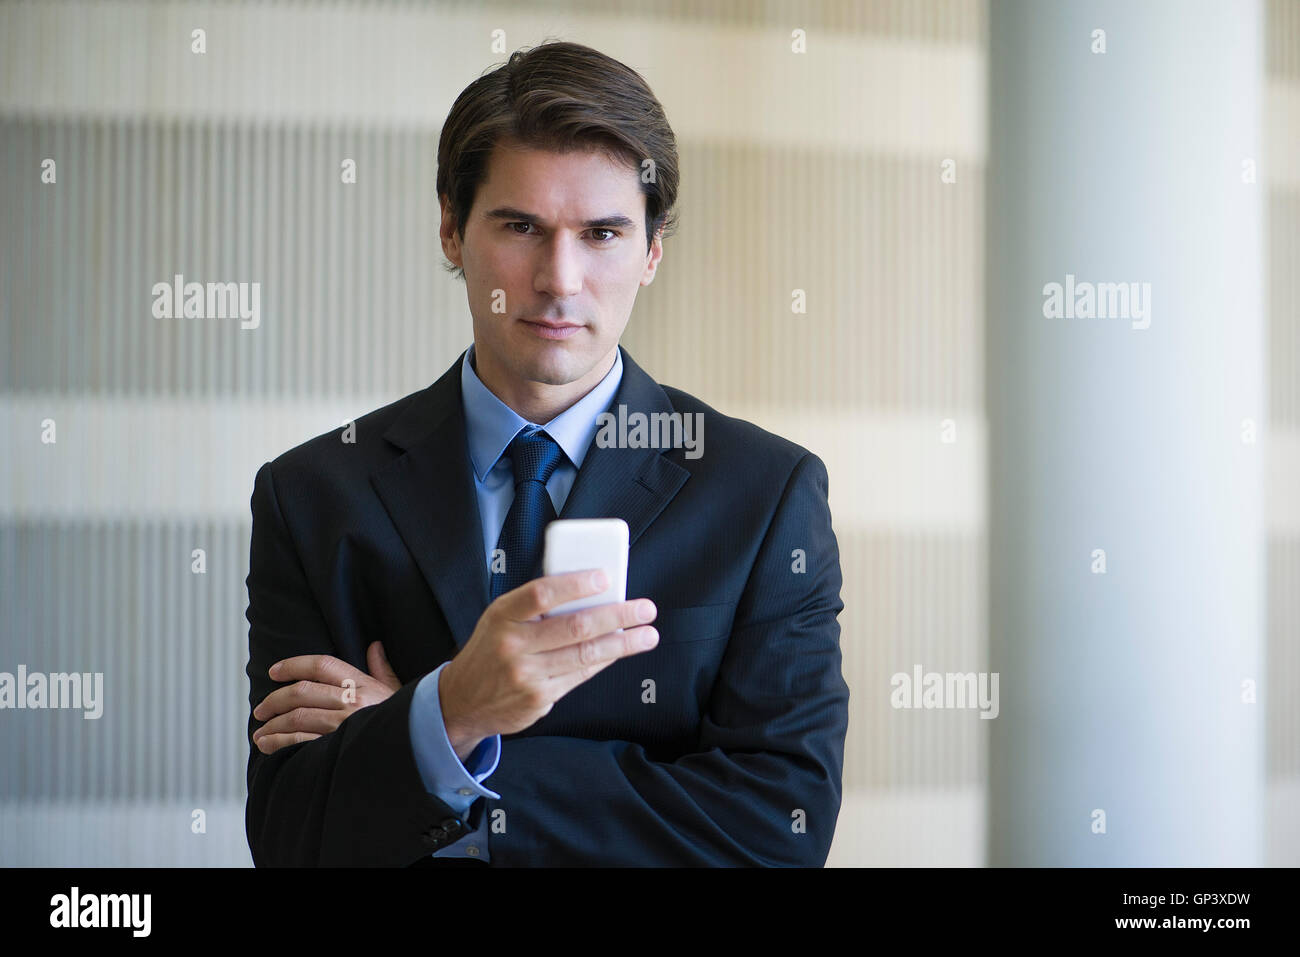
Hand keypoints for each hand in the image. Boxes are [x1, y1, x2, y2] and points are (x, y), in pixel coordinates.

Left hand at [252, 641, 401, 753]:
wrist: (418, 747)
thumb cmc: (406, 722)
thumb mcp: (395, 691)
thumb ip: (381, 668)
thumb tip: (374, 646)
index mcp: (362, 684)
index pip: (321, 665)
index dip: (294, 665)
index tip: (274, 671)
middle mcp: (351, 702)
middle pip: (301, 692)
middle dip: (275, 699)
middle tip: (261, 709)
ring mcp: (343, 726)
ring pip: (297, 718)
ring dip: (272, 726)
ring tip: (260, 733)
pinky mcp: (336, 749)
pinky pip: (301, 743)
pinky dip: (280, 744)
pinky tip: (269, 746)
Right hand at [438, 569, 658, 760]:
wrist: (462, 699)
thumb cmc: (491, 650)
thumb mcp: (500, 619)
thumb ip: (535, 606)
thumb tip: (589, 591)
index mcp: (502, 615)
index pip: (542, 593)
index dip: (577, 584)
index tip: (606, 578)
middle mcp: (513, 645)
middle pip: (575, 626)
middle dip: (617, 615)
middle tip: (645, 608)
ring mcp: (526, 675)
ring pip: (585, 654)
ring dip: (623, 643)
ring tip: (647, 633)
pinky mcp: (539, 698)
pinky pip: (580, 675)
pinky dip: (604, 660)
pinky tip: (621, 650)